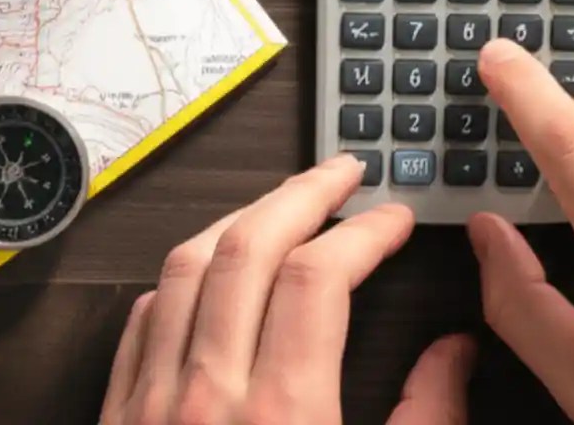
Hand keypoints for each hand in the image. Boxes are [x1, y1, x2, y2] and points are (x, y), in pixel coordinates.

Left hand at [99, 154, 475, 424]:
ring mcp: (150, 403)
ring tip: (280, 205)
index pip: (318, 277)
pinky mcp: (117, 419)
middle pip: (247, 249)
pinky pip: (142, 320)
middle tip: (342, 173)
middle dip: (301, 195)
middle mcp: (207, 394)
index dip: (364, 233)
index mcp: (282, 412)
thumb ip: (426, 416)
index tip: (393, 219)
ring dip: (238, 221)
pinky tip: (212, 273)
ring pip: (185, 268)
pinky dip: (182, 279)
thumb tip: (456, 351)